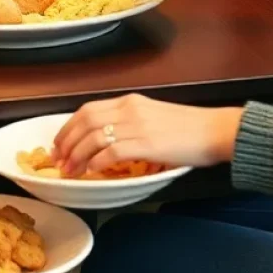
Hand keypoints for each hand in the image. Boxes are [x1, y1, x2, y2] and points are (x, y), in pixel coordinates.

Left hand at [52, 94, 244, 175]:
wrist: (215, 130)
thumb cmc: (189, 128)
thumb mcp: (154, 116)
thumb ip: (131, 123)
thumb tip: (107, 143)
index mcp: (130, 101)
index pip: (88, 109)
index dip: (69, 126)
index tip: (59, 142)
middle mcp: (130, 109)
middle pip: (85, 120)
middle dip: (66, 141)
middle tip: (58, 159)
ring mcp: (137, 125)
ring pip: (94, 136)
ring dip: (77, 155)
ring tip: (70, 170)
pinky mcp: (146, 143)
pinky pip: (111, 151)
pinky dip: (96, 162)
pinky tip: (91, 171)